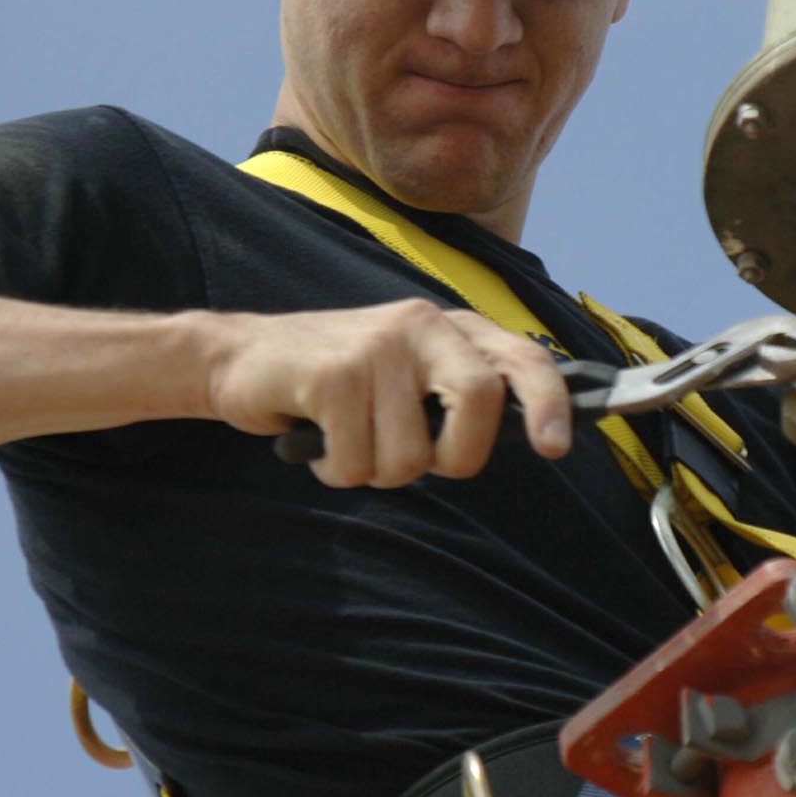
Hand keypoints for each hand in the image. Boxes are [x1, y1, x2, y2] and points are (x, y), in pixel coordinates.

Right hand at [202, 298, 573, 488]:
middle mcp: (421, 325)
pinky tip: (319, 441)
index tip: (556, 448)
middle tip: (416, 462)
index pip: (522, 359)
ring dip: (375, 471)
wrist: (240, 358)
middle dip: (453, 457)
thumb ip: (462, 393)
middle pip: (478, 403)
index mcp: (451, 328)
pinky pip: (356, 461)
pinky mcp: (331, 373)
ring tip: (349, 440)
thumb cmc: (337, 381)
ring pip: (408, 456)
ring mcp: (376, 345)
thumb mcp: (409, 375)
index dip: (548, 402)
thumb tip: (531, 431)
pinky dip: (336, 470)